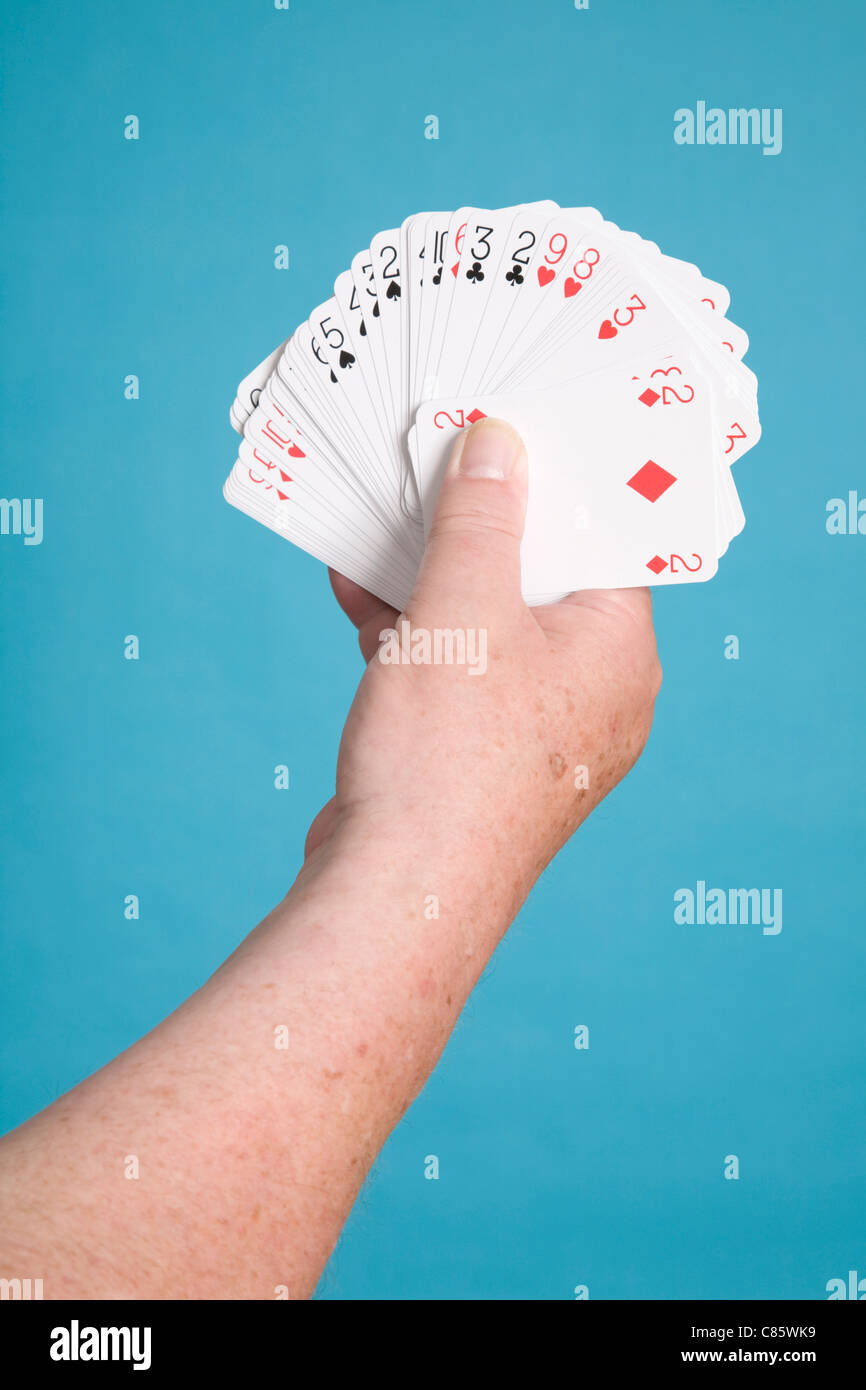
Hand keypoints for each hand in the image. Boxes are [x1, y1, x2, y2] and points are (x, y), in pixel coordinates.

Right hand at [305, 417, 661, 922]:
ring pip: (486, 620)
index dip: (557, 480)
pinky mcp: (475, 751)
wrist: (395, 895)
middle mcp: (590, 691)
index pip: (604, 541)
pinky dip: (408, 626)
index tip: (513, 427)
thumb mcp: (463, 611)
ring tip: (380, 506)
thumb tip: (498, 444)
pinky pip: (451, 665)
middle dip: (479, 518)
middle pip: (540, 575)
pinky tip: (355, 582)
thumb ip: (480, 520)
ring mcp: (532, 726)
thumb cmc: (448, 758)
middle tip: (436, 451)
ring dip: (431, 568)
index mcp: (619, 653)